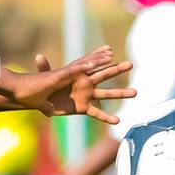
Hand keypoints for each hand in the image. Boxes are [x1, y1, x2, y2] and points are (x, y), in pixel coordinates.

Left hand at [11, 46, 135, 123]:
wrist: (41, 100)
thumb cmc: (43, 85)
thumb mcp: (44, 77)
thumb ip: (44, 69)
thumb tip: (39, 56)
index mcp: (77, 73)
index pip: (91, 65)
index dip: (100, 59)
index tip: (110, 53)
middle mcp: (85, 83)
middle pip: (104, 75)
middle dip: (117, 69)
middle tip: (131, 64)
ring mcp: (86, 96)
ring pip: (106, 94)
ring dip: (120, 93)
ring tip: (135, 92)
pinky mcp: (83, 108)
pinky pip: (97, 113)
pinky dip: (107, 117)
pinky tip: (117, 121)